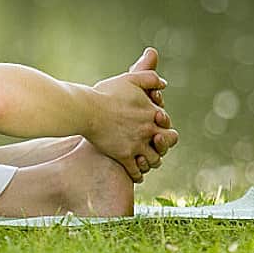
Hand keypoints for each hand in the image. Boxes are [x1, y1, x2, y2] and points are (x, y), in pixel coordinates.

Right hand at [87, 55, 177, 182]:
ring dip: (151, 161)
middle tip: (154, 146)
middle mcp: (148, 130)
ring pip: (153, 160)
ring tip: (145, 160)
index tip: (155, 125)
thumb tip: (163, 84)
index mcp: (152, 113)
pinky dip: (138, 174)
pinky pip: (135, 171)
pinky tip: (136, 174)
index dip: (163, 125)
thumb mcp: (130, 79)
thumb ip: (149, 77)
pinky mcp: (123, 156)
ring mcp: (136, 145)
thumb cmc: (105, 93)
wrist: (86, 110)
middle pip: (165, 144)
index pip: (167, 123)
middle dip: (162, 145)